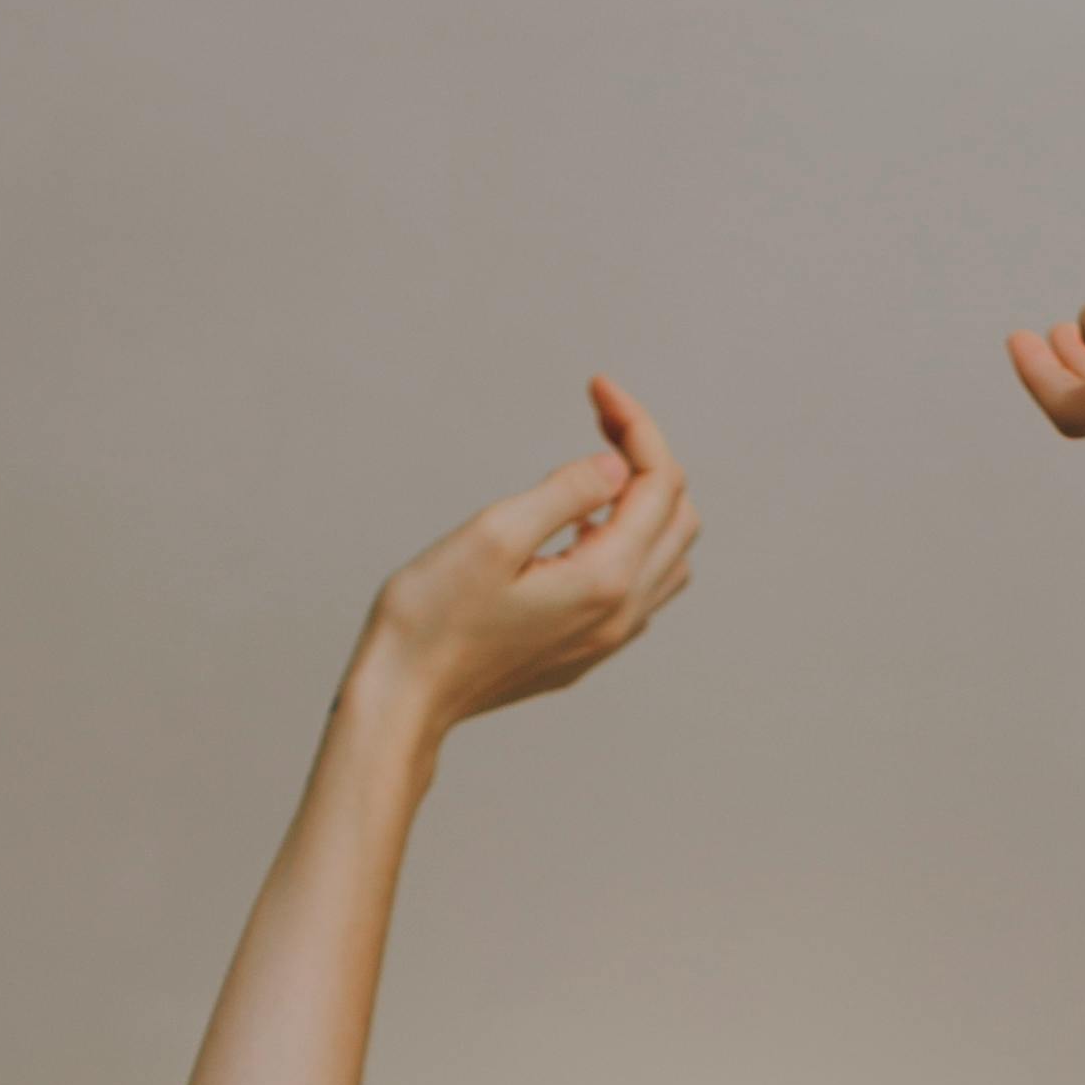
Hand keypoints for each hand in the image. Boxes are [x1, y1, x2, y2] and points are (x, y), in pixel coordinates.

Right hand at [348, 376, 698, 736]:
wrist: (406, 698)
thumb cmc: (432, 618)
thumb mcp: (494, 536)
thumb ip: (565, 493)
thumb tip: (615, 467)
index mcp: (604, 580)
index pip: (657, 483)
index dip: (635, 424)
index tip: (597, 386)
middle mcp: (620, 615)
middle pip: (677, 516)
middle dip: (646, 456)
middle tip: (598, 417)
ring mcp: (607, 639)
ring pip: (669, 556)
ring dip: (647, 501)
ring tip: (595, 468)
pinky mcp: (586, 651)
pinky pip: (641, 589)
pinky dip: (631, 543)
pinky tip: (583, 529)